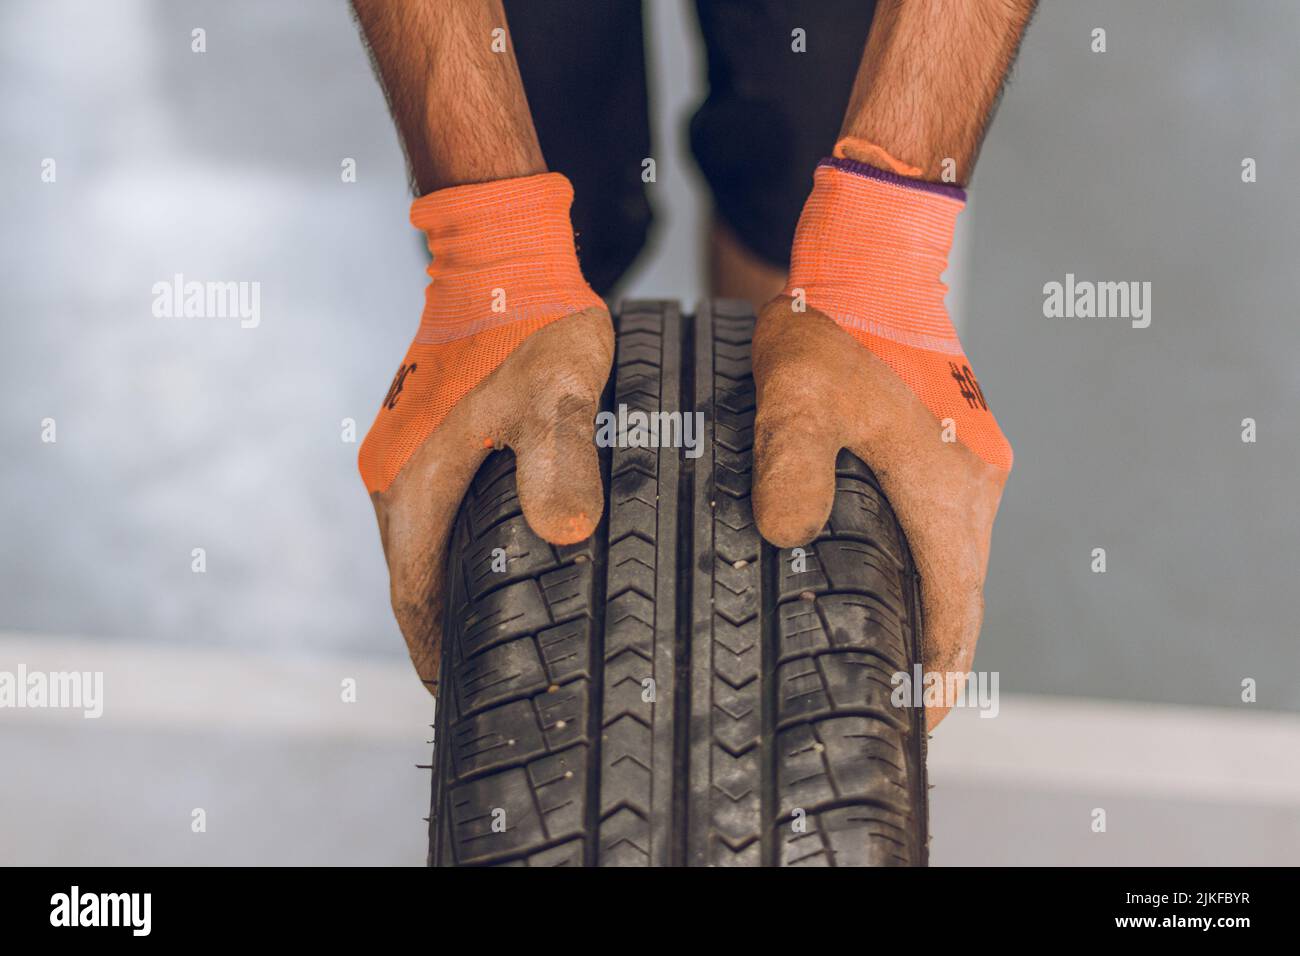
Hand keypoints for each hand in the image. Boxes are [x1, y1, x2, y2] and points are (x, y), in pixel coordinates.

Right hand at [365, 307, 611, 691]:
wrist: (501, 254)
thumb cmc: (528, 322)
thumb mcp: (556, 394)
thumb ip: (560, 463)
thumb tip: (562, 537)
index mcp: (413, 482)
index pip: (413, 595)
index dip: (433, 654)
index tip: (457, 698)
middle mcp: (397, 475)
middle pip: (413, 579)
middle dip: (442, 633)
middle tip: (486, 679)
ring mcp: (408, 454)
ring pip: (426, 547)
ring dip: (450, 593)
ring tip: (491, 635)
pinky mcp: (428, 436)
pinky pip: (438, 515)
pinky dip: (458, 551)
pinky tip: (497, 562)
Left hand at [751, 297, 1007, 728]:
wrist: (871, 259)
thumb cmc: (835, 326)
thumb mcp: (797, 397)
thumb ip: (790, 465)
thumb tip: (786, 536)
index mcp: (947, 490)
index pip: (954, 612)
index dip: (933, 677)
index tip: (913, 726)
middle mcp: (972, 485)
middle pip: (963, 600)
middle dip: (933, 661)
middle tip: (893, 711)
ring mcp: (967, 464)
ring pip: (956, 566)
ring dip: (930, 618)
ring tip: (889, 663)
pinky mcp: (951, 446)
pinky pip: (944, 532)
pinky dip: (925, 574)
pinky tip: (888, 583)